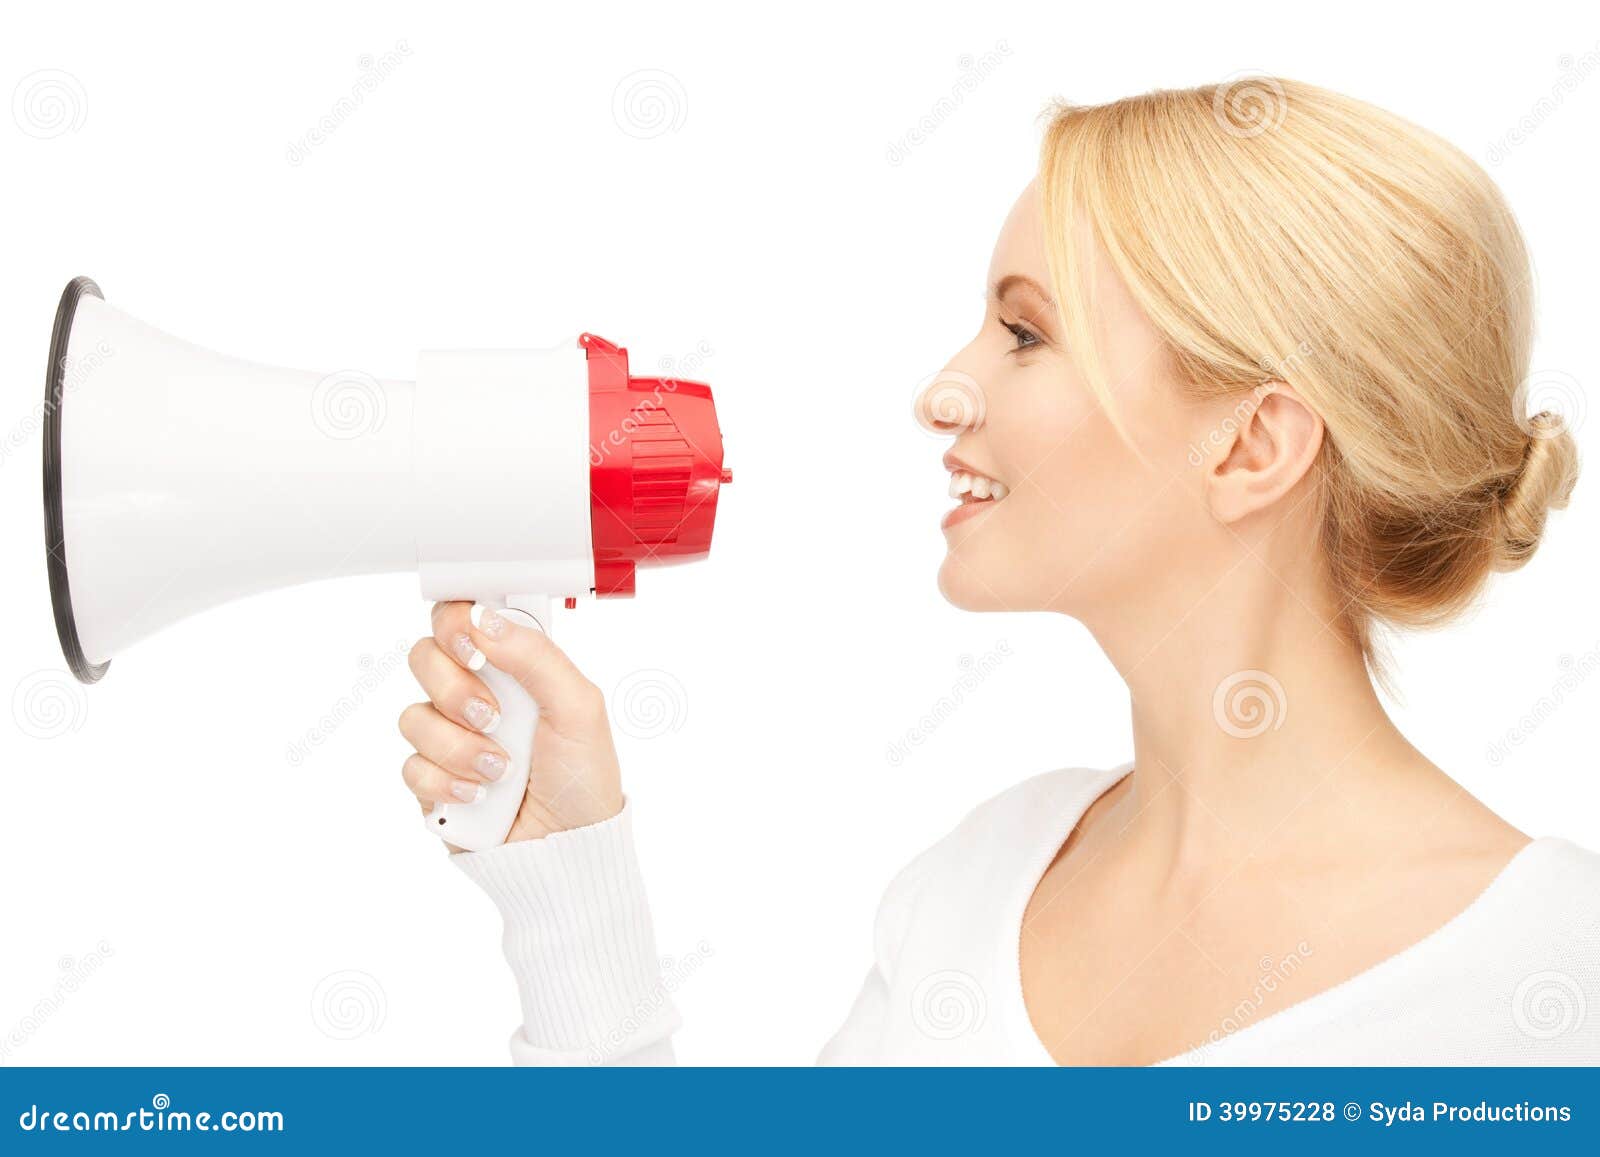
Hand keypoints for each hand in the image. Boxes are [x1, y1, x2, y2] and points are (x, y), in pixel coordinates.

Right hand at [399, 601, 623, 849]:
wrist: (569, 851)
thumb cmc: (584, 778)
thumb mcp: (580, 708)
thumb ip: (536, 656)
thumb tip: (485, 618)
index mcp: (513, 668)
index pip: (462, 619)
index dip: (454, 623)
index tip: (472, 646)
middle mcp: (477, 695)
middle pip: (424, 658)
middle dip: (455, 689)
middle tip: (491, 716)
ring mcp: (452, 737)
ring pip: (414, 718)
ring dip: (459, 746)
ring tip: (500, 770)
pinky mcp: (434, 781)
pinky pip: (411, 767)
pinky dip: (446, 782)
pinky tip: (480, 796)